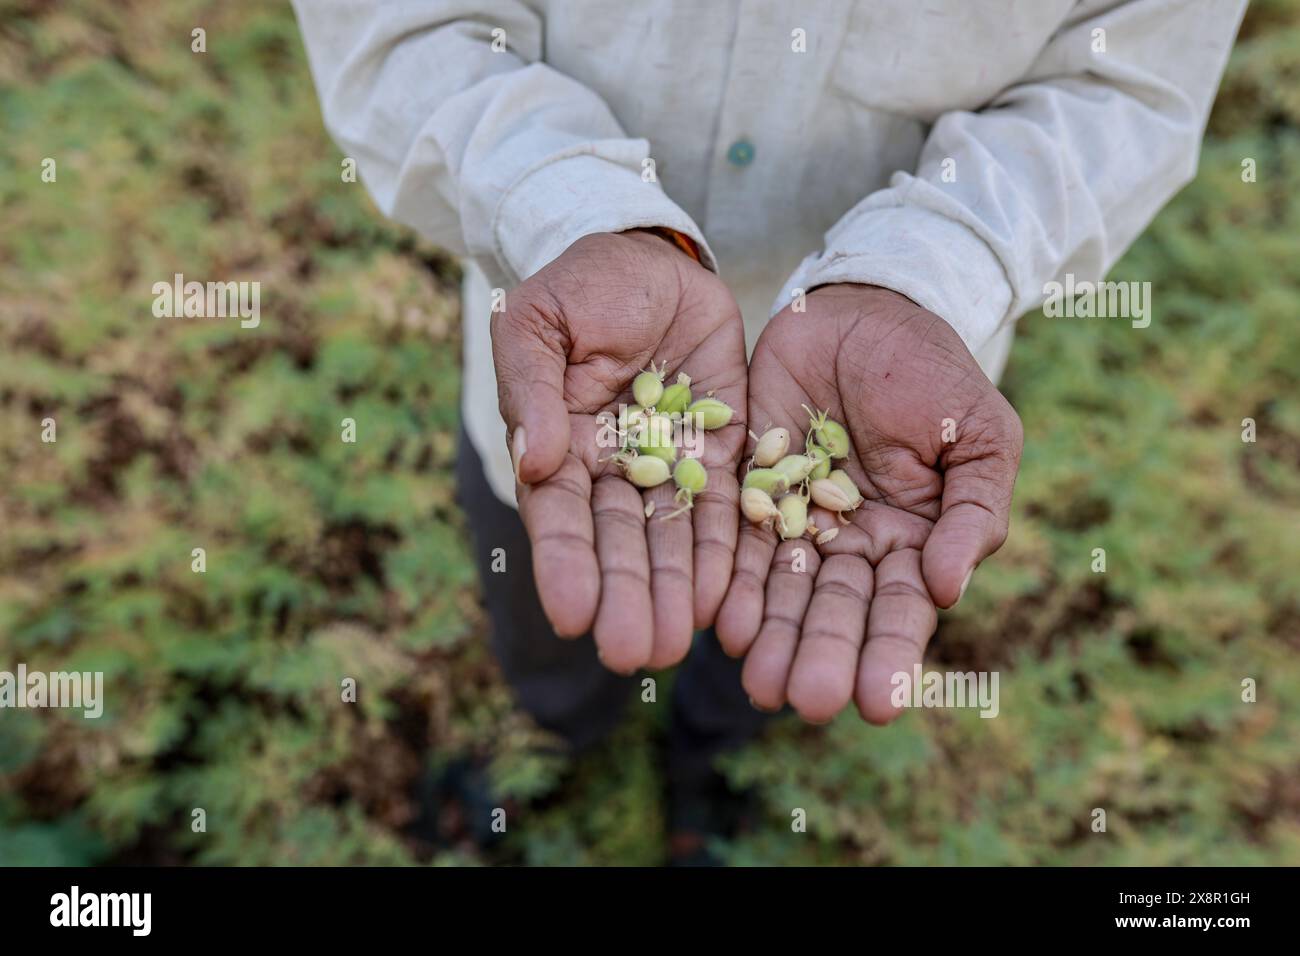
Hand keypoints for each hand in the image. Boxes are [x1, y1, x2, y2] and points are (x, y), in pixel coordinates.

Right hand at [493, 230, 747, 672]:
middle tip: (635, 653)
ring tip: (677, 646)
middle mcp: (612, 470)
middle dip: (626, 597)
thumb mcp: (539, 323)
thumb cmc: (580, 287)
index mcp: (559, 445)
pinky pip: (724, 508)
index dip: (566, 566)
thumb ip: (533, 390)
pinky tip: (724, 598)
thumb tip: (536, 460)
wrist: (650, 258)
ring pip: (671, 539)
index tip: (573, 616)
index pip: (561, 517)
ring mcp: (669, 465)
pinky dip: (722, 552)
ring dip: (673, 591)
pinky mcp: (721, 451)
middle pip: (619, 543)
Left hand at [716, 284, 1022, 723]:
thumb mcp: (979, 436)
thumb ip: (974, 511)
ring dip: (774, 639)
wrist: (863, 310)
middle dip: (822, 656)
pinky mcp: (751, 490)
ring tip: (759, 685)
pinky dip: (735, 584)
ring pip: (784, 591)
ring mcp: (799, 519)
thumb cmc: (934, 373)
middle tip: (806, 701)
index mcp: (915, 541)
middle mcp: (853, 544)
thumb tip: (947, 589)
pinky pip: (741, 544)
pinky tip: (725, 623)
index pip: (902, 610)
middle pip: (835, 611)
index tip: (878, 703)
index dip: (890, 655)